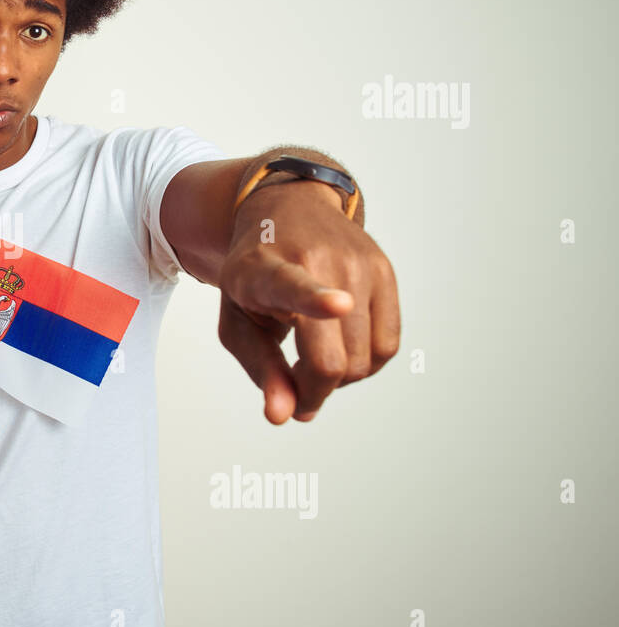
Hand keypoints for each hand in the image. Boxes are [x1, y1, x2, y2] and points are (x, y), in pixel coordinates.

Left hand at [218, 182, 399, 423]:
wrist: (287, 210)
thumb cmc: (255, 275)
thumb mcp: (238, 319)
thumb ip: (260, 369)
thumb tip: (284, 416)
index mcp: (267, 269)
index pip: (293, 285)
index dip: (316, 300)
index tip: (337, 305)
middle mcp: (318, 261)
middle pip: (333, 358)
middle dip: (313, 390)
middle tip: (291, 385)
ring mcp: (358, 264)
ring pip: (365, 360)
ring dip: (339, 379)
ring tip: (313, 359)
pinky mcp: (385, 272)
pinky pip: (388, 347)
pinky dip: (365, 365)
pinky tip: (340, 349)